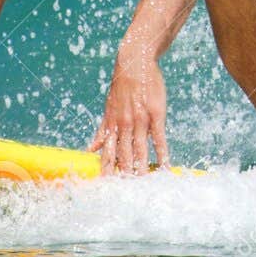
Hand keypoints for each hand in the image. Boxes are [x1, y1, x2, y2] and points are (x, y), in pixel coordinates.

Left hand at [89, 46, 169, 174]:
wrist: (134, 63)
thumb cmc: (121, 87)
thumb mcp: (108, 109)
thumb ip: (102, 132)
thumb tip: (91, 150)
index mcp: (112, 126)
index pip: (108, 153)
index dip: (106, 170)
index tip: (105, 186)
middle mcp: (123, 125)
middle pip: (123, 156)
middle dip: (123, 175)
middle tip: (124, 193)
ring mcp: (140, 121)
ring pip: (139, 150)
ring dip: (140, 168)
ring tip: (141, 185)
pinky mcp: (155, 115)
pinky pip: (158, 139)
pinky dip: (161, 154)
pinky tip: (164, 166)